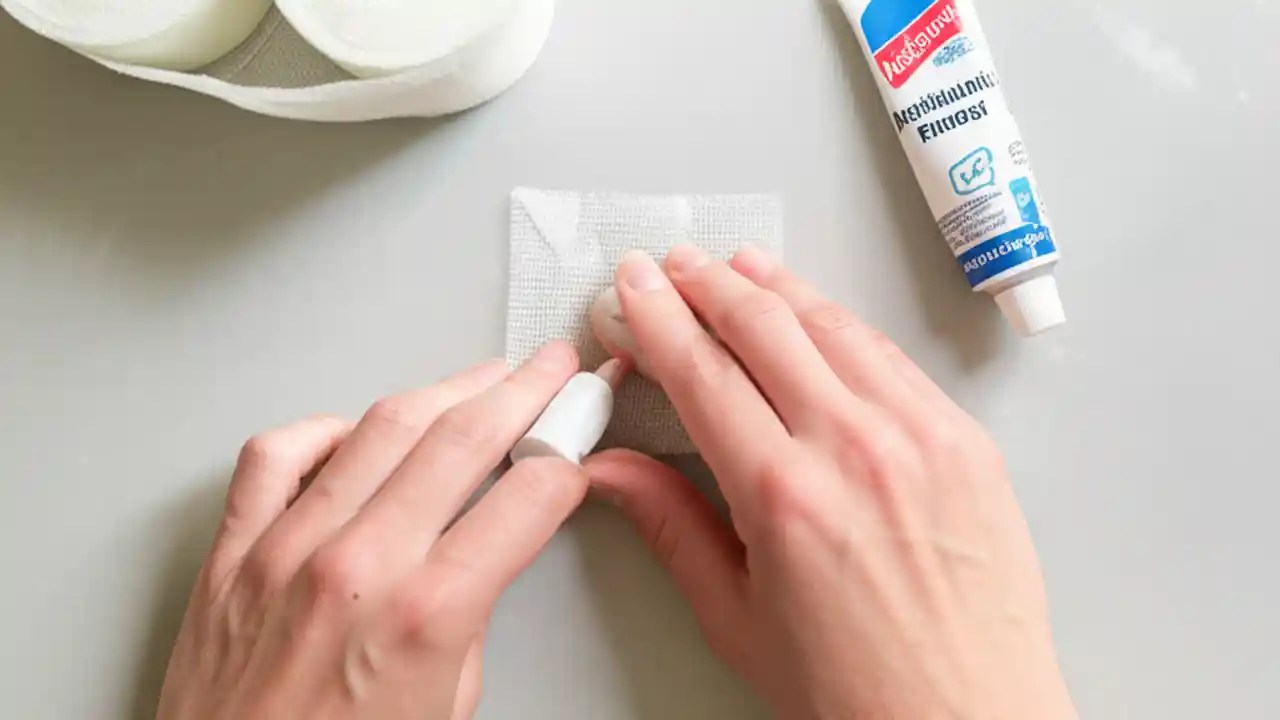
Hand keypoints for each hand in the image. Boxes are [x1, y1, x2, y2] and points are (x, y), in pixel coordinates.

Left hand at [159, 343, 584, 719]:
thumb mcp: (448, 708)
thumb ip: (467, 614)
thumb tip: (481, 548)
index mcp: (424, 617)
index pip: (526, 496)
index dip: (565, 461)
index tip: (576, 445)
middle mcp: (354, 569)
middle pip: (463, 437)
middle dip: (523, 390)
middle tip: (550, 369)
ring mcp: (283, 552)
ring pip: (378, 426)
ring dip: (444, 389)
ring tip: (478, 379)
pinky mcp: (231, 556)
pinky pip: (275, 455)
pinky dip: (324, 427)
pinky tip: (357, 428)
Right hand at [587, 248, 1075, 718]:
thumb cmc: (856, 691)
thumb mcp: (735, 616)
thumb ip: (668, 524)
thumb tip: (609, 469)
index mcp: (784, 495)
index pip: (702, 372)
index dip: (657, 320)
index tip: (632, 290)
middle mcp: (854, 448)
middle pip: (762, 328)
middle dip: (705, 285)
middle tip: (670, 265)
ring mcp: (919, 435)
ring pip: (830, 325)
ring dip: (773, 285)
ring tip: (734, 265)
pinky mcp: (963, 438)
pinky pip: (889, 355)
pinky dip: (841, 320)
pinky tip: (816, 311)